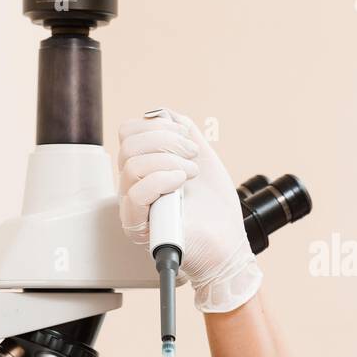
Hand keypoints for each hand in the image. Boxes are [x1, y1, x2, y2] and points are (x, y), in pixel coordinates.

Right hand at [117, 109, 261, 311]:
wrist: (228, 243)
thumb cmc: (215, 208)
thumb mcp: (203, 158)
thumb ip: (183, 132)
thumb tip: (162, 113)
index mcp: (145, 166)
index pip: (129, 132)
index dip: (158, 127)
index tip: (189, 142)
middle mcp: (134, 184)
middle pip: (128, 143)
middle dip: (166, 141)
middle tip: (192, 156)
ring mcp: (134, 204)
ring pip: (131, 164)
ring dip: (169, 161)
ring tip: (191, 174)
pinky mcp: (138, 225)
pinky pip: (136, 193)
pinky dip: (162, 180)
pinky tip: (181, 184)